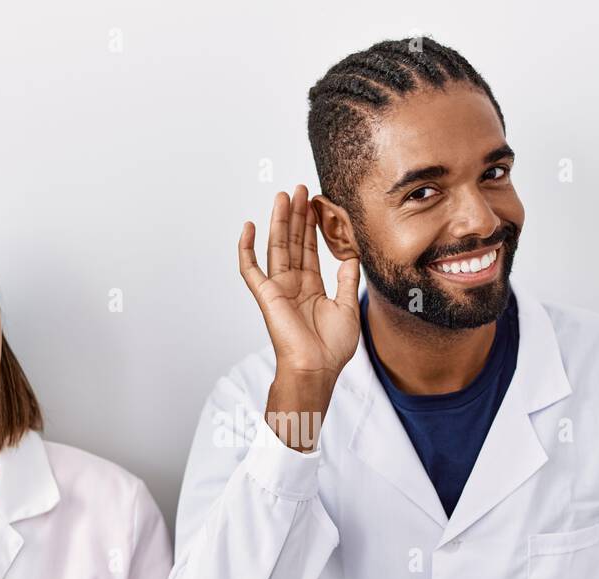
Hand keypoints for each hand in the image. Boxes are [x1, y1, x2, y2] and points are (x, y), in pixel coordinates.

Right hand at [238, 184, 360, 379]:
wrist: (316, 369)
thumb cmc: (332, 348)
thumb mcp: (347, 307)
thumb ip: (347, 280)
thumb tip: (351, 256)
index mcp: (310, 288)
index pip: (309, 249)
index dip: (311, 226)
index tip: (316, 204)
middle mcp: (292, 285)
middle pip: (292, 242)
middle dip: (296, 215)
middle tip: (300, 189)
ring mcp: (278, 289)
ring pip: (276, 247)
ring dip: (278, 221)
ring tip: (283, 196)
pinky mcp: (266, 296)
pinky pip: (251, 269)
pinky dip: (246, 248)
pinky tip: (249, 226)